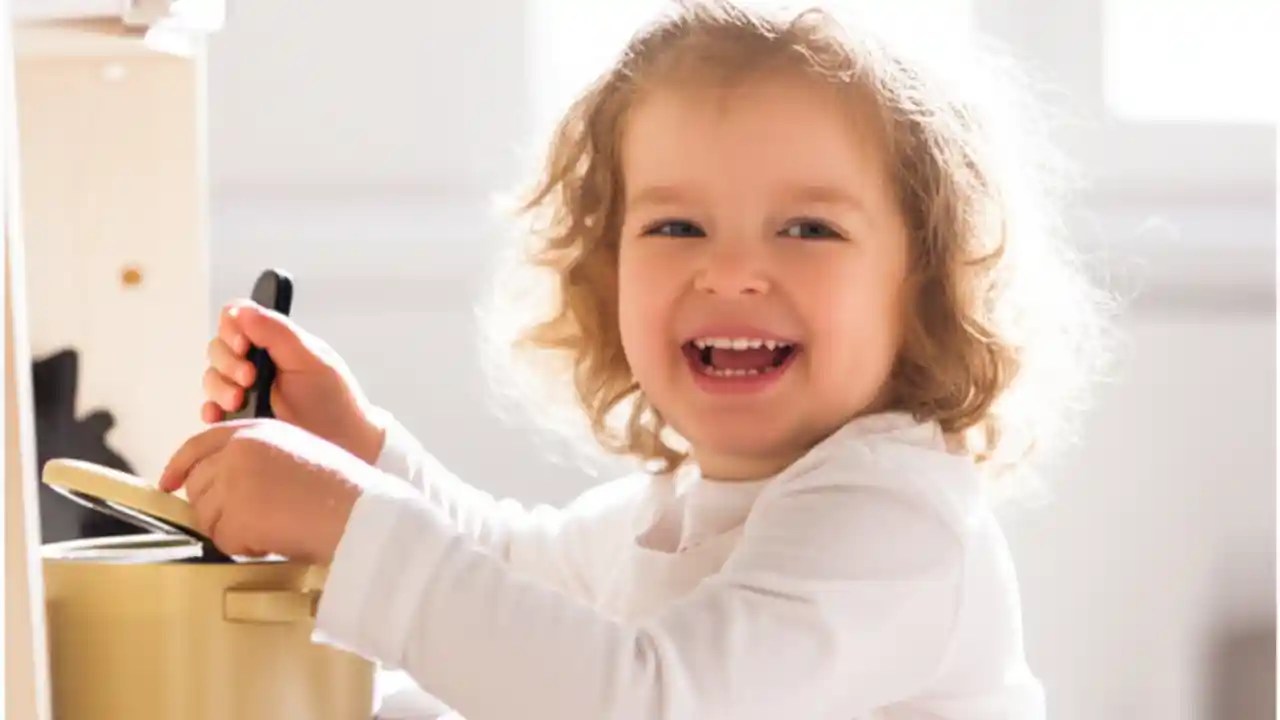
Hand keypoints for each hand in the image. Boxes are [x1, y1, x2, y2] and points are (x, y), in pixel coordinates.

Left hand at [159, 419, 381, 562]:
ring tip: (273, 526)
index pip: (199, 445)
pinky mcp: (235, 514)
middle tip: (255, 519)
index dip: (179, 466)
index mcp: (255, 430)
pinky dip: (244, 547)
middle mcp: (238, 451)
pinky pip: (222, 540)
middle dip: (217, 509)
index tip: (168, 483)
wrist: (358, 513)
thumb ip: (255, 457)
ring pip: (206, 516)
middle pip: (198, 486)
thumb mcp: (294, 452)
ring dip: (232, 529)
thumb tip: (219, 483)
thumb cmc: (339, 489)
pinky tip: (275, 538)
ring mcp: (233, 482)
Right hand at [203, 300, 385, 463]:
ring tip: (240, 401)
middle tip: (250, 378)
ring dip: (220, 387)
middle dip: (229, 362)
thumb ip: (277, 332)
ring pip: (212, 378)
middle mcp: (254, 362)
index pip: (235, 320)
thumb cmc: (333, 398)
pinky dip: (211, 410)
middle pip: (218, 348)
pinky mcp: (238, 418)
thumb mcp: (310, 359)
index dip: (232, 329)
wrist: (343, 443)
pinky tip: (220, 415)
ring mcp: (244, 391)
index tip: (244, 345)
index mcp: (273, 341)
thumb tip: (241, 310)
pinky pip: (211, 409)